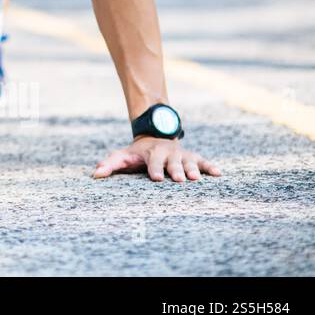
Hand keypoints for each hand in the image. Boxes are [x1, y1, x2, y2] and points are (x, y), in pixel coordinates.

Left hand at [93, 136, 221, 181]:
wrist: (155, 135)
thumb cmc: (137, 152)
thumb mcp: (122, 155)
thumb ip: (109, 164)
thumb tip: (95, 174)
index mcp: (151, 154)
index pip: (153, 163)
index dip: (155, 170)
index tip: (157, 179)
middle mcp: (168, 153)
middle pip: (173, 163)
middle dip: (176, 171)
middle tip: (180, 180)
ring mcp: (182, 155)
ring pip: (189, 162)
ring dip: (194, 170)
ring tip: (197, 178)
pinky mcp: (193, 157)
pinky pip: (203, 161)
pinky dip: (210, 167)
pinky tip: (219, 174)